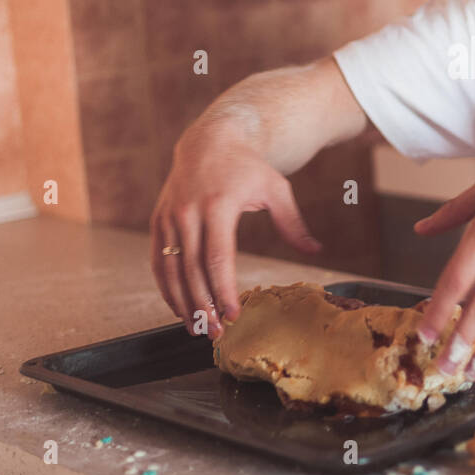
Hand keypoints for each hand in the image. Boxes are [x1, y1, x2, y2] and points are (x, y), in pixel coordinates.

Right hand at [150, 131, 321, 338]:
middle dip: (203, 305)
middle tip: (215, 333)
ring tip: (196, 328)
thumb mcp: (276, 188)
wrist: (209, 141)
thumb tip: (316, 250)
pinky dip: (166, 287)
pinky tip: (179, 307)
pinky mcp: (158, 221)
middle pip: (192, 270)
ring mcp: (169, 217)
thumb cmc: (247, 167)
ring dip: (181, 303)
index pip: (218, 258)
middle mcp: (188, 212)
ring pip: (170, 269)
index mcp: (218, 205)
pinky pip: (158, 260)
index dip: (223, 290)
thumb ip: (293, 223)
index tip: (232, 314)